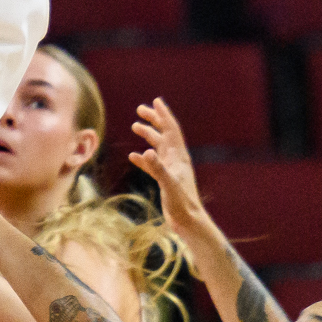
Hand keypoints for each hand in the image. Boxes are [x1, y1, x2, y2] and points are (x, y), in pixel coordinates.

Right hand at [127, 98, 206, 227]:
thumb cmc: (182, 204)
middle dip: (154, 120)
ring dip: (148, 135)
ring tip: (135, 126)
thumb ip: (158, 168)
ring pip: (158, 146)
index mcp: (179, 156)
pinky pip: (153, 163)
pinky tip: (133, 156)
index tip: (156, 101)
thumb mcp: (169, 184)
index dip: (164, 115)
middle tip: (140, 109)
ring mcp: (170, 169)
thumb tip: (146, 152)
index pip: (171, 129)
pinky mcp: (165, 179)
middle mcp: (176, 159)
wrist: (188, 221)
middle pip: (165, 133)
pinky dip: (143, 158)